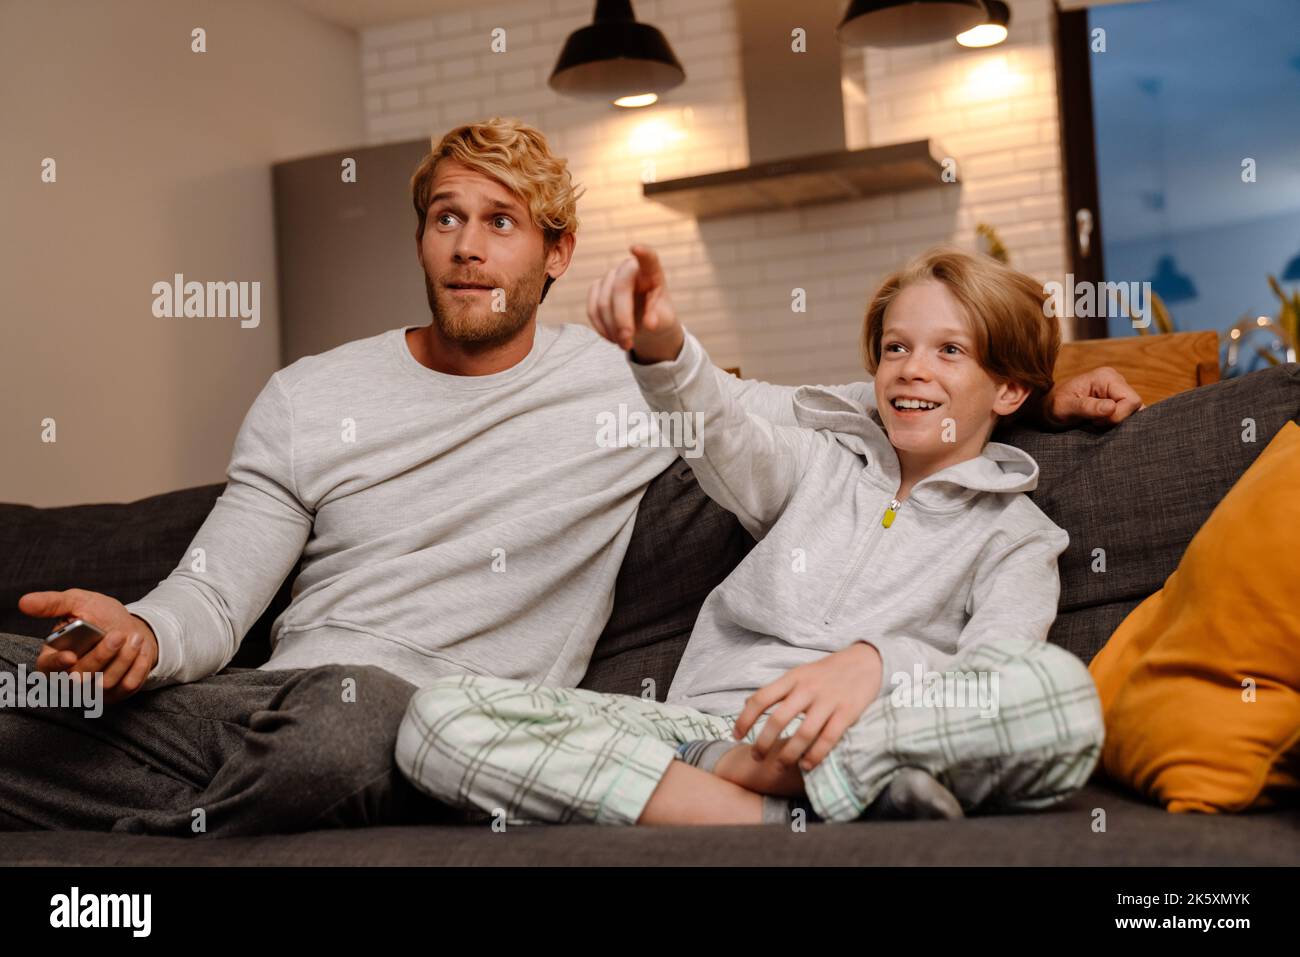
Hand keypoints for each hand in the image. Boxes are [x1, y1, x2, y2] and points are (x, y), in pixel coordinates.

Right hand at [18, 588, 158, 704]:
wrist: (131, 627)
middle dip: (102, 655)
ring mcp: (92, 689)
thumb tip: (25, 601)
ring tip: (134, 637)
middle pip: (80, 677)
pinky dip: (138, 666)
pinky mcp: (115, 694)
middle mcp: (70, 677)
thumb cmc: (99, 616)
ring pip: (105, 683)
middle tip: (118, 635)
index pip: (46, 669)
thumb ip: (53, 603)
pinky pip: (127, 686)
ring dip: (124, 658)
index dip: (57, 665)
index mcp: (53, 656)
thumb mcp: (78, 602)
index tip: (71, 656)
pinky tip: (140, 650)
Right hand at [586, 244, 683, 362]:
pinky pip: (592, 309)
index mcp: (652, 272)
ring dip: (611, 328)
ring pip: (603, 302)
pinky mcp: (597, 289)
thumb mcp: (665, 320)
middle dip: (621, 319)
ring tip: (624, 345)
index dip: (643, 253)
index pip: (649, 259)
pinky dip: (601, 327)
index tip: (635, 248)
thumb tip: (650, 323)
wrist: (644, 323)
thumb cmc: (658, 317)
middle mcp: (629, 269)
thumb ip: (659, 319)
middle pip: (620, 289)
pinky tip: (612, 338)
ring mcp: (611, 277)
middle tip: (627, 344)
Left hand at [732, 642, 882, 772]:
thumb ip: (777, 689)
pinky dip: (815, 755)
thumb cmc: (826, 672)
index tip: (735, 735)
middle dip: (763, 742)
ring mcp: (827, 701)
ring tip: (778, 766)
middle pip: (778, 719)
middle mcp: (807, 689)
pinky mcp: (847, 712)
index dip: (745, 719)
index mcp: (792, 678)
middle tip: (756, 757)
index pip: (761, 698)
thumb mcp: (799, 673)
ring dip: (788, 754)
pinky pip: (828, 738)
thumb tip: (748, 704)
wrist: (864, 662)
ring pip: (803, 733)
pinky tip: (806, 765)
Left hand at [1042, 366, 1143, 427]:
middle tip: (1095, 423)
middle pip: (1136, 407)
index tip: (1096, 422)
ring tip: (1096, 424)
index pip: (1131, 400)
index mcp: (1106, 377)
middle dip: (1118, 420)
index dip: (1118, 416)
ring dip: (1117, 423)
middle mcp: (1116, 381)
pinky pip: (1128, 416)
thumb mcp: (1065, 407)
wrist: (1045, 409)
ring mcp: (1117, 391)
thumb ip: (1087, 407)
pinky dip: (1117, 424)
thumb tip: (1111, 408)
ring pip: (1134, 413)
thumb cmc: (1053, 406)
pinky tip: (1101, 425)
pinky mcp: (1117, 402)